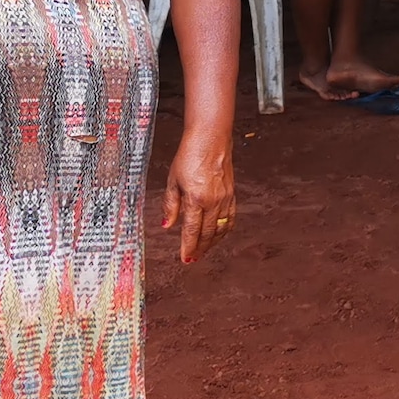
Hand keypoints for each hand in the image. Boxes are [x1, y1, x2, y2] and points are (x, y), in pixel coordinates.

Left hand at [161, 132, 234, 263]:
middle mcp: (213, 201)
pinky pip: (230, 218)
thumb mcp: (173, 181)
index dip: (189, 247)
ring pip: (221, 229)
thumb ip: (170, 205)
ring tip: (204, 250)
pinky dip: (224, 230)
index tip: (185, 259)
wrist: (211, 139)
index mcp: (196, 199)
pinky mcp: (231, 194)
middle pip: (207, 233)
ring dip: (212, 242)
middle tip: (193, 259)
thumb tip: (167, 224)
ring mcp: (225, 198)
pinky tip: (218, 234)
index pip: (192, 230)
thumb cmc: (190, 155)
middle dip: (200, 249)